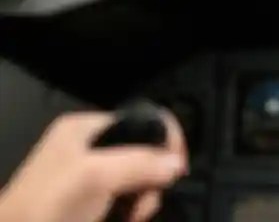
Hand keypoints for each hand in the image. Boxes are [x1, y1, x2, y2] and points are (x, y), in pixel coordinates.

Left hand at [0, 110, 187, 221]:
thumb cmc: (49, 206)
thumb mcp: (96, 175)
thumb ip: (140, 162)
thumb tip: (177, 165)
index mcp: (86, 128)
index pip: (145, 120)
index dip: (166, 141)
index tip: (176, 169)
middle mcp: (89, 147)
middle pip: (145, 153)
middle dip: (153, 178)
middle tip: (143, 201)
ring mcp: (88, 177)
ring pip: (139, 180)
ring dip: (144, 199)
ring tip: (132, 216)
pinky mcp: (90, 203)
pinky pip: (126, 199)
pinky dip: (133, 210)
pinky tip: (126, 219)